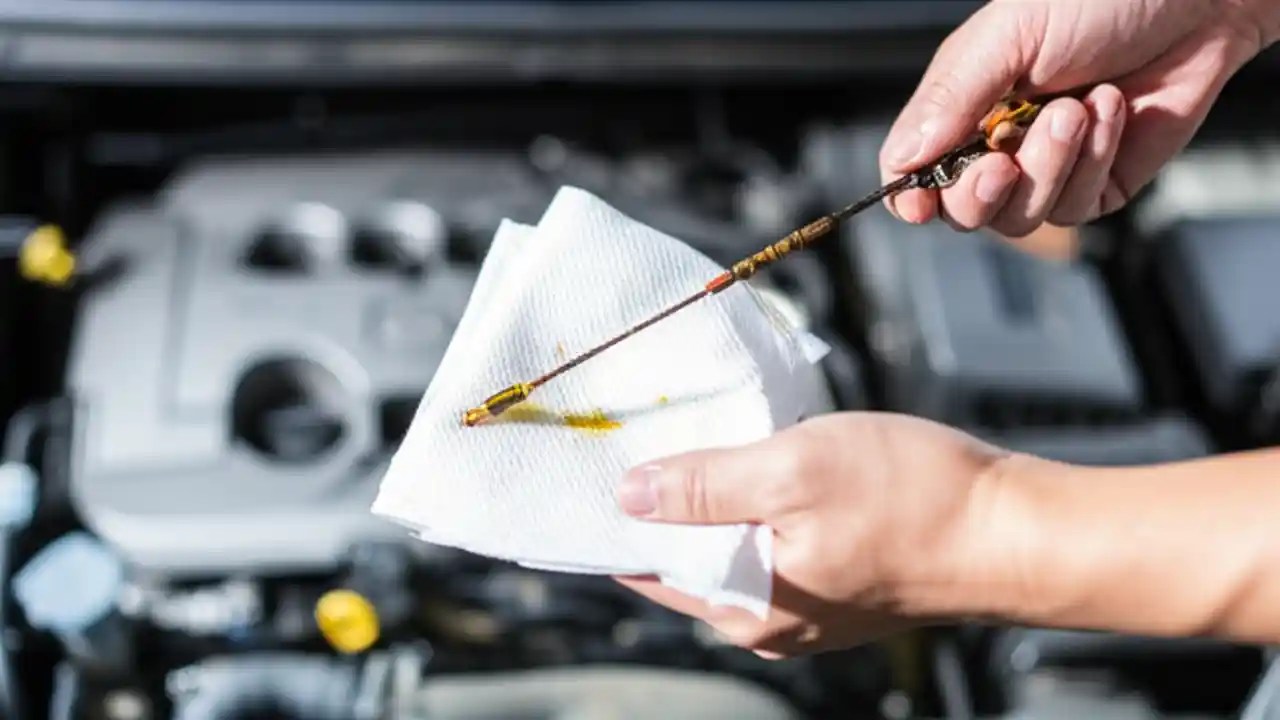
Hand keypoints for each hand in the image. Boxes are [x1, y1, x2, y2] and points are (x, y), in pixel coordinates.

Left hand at [612, 412, 1023, 657]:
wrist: (1016, 530)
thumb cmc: (918, 500)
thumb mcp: (792, 471)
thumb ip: (703, 486)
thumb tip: (629, 495)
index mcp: (746, 606)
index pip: (647, 565)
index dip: (618, 513)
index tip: (593, 464)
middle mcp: (769, 619)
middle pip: (686, 555)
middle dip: (662, 500)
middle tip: (642, 433)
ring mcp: (805, 605)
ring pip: (730, 546)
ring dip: (712, 497)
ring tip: (699, 436)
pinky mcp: (836, 580)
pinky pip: (771, 543)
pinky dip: (755, 503)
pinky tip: (760, 459)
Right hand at [880, 0, 1276, 236]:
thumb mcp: (1008, 35)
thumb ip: (950, 98)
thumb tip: (901, 159)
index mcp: (962, 108)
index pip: (915, 173)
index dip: (912, 197)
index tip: (920, 203)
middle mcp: (998, 145)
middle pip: (963, 211)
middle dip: (982, 192)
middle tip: (1004, 159)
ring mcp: (1048, 170)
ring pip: (1020, 218)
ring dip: (1048, 166)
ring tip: (1077, 108)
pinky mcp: (1098, 185)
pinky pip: (1075, 207)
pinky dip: (1092, 161)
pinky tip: (1110, 110)